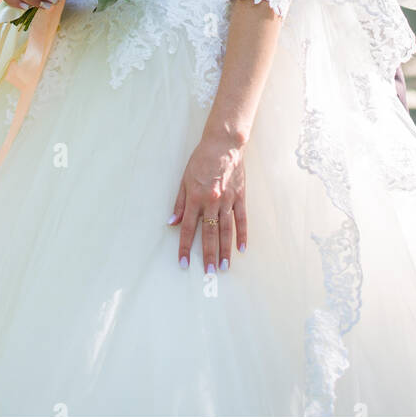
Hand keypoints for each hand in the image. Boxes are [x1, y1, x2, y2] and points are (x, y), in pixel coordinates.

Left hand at [168, 128, 247, 271]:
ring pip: (226, 230)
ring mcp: (227, 200)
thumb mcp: (185, 179)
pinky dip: (242, 234)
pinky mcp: (240, 196)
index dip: (185, 247)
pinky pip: (242, 219)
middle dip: (208, 254)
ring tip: (224, 267)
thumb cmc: (201, 160)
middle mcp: (212, 202)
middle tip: (209, 272)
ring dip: (225, 250)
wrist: (223, 144)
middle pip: (209, 233)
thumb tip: (172, 222)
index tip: (183, 263)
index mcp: (196, 198)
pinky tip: (241, 248)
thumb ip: (180, 203)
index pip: (189, 228)